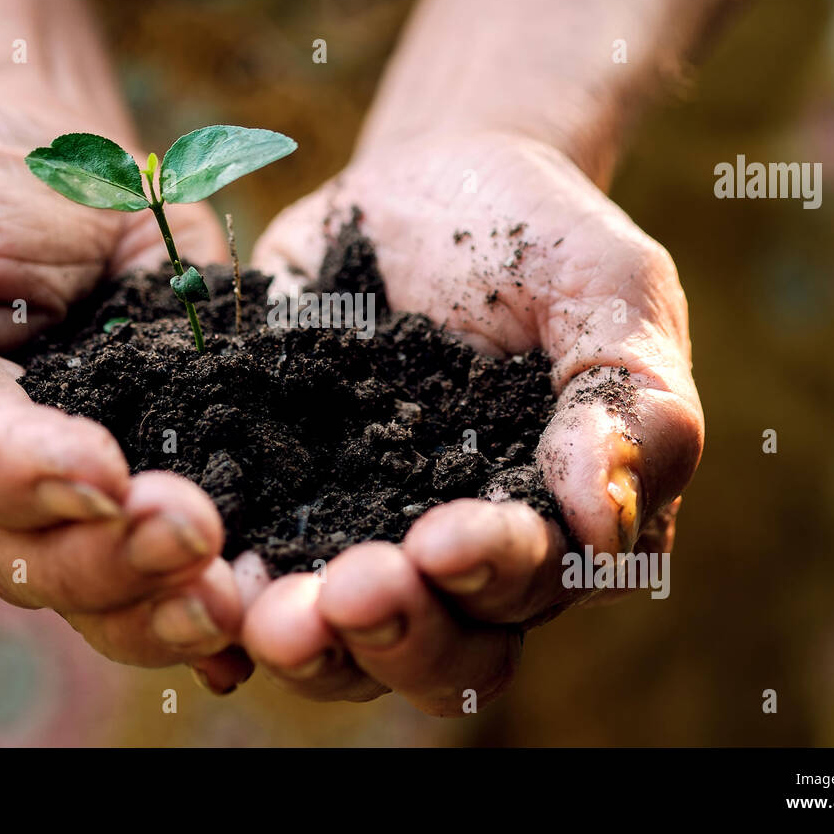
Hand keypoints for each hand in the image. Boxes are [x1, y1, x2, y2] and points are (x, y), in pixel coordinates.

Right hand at [0, 76, 254, 687]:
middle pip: (33, 557)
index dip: (29, 474)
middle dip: (113, 558)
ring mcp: (65, 514)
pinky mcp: (142, 507)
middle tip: (194, 535)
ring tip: (231, 601)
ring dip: (165, 605)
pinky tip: (251, 624)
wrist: (56, 179)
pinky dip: (209, 613)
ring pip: (101, 593)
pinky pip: (168, 578)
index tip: (102, 471)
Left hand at [244, 130, 703, 713]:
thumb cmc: (544, 238)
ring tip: (262, 610)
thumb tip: (605, 528)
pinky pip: (244, 561)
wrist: (429, 181)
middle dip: (396, 633)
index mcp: (546, 524)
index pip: (529, 587)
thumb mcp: (613, 292)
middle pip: (434, 652)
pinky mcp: (272, 495)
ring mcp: (354, 532)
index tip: (449, 536)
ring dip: (305, 639)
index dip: (492, 575)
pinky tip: (200, 566)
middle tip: (351, 588)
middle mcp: (449, 557)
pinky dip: (221, 584)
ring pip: (335, 640)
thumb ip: (633, 405)